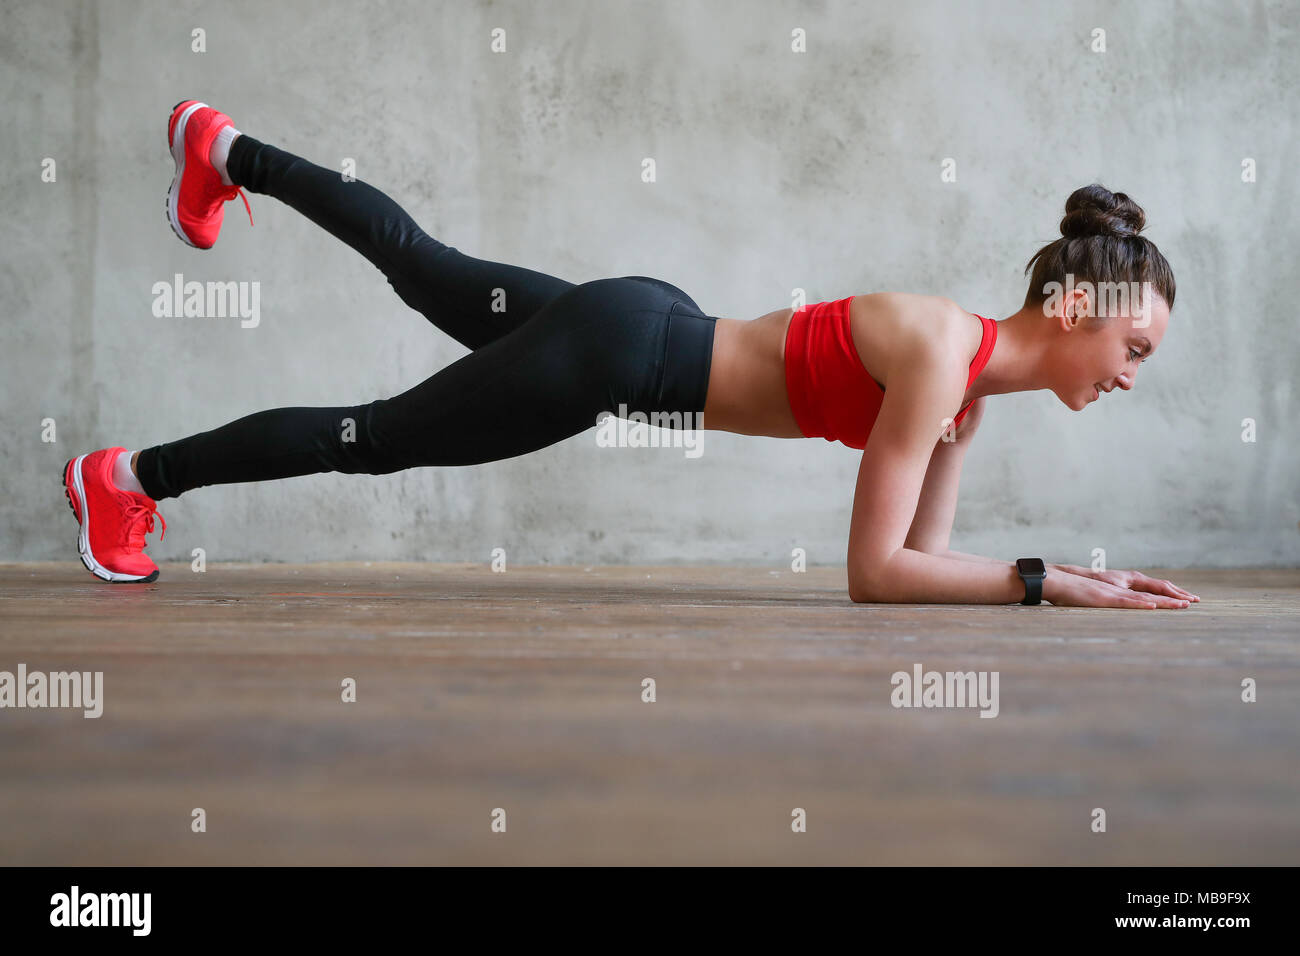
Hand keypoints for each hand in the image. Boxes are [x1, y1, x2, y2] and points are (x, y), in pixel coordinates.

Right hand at [1043, 567, 1194, 608]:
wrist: (1053, 581)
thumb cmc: (1069, 591)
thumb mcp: (1092, 597)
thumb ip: (1106, 600)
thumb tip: (1115, 607)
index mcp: (1118, 586)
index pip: (1148, 589)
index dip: (1167, 594)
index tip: (1184, 600)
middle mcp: (1118, 586)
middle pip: (1152, 591)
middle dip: (1174, 597)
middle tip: (1195, 601)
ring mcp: (1111, 591)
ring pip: (1143, 597)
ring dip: (1164, 601)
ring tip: (1183, 605)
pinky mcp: (1102, 598)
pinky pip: (1125, 602)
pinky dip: (1140, 604)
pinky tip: (1153, 606)